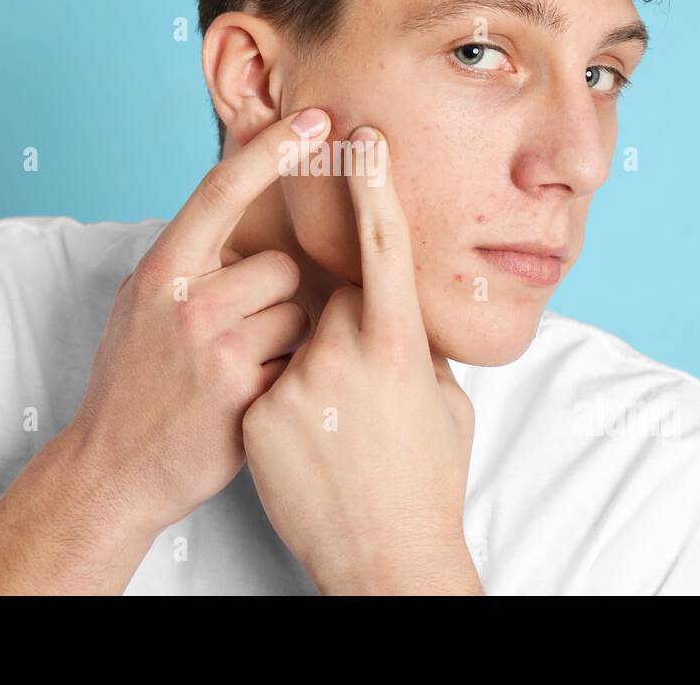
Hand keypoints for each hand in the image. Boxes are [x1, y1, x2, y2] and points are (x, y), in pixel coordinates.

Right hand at [68, 107, 331, 536]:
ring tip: (243, 369)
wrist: (114, 468)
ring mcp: (217, 346)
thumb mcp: (141, 305)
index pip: (223, 189)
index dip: (272, 147)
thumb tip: (239, 207)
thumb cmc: (133, 381)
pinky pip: (299, 356)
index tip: (315, 119)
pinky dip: (287, 375)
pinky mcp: (246, 390)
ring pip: (297, 311)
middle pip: (280, 265)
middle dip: (276, 297)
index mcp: (161, 270)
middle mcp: (187, 301)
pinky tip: (251, 397)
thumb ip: (188, 260)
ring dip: (285, 337)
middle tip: (240, 336)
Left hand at [241, 126, 480, 594]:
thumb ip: (420, 344)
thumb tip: (402, 308)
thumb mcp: (443, 403)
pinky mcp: (257, 414)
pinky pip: (267, 376)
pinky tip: (311, 448)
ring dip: (311, 366)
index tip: (359, 140)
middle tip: (361, 389)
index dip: (373, 187)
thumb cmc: (427, 481)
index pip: (382, 246)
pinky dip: (285, 399)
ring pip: (295, 338)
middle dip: (342, 324)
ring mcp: (295, 384)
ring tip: (339, 431)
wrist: (383, 558)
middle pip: (329, 298)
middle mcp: (344, 355)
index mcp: (400, 345)